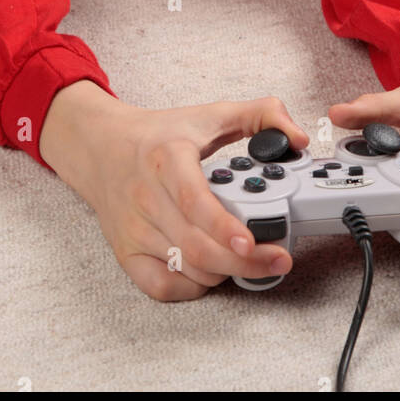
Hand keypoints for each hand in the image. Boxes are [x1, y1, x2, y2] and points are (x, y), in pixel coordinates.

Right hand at [76, 95, 309, 301]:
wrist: (101, 147)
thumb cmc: (159, 135)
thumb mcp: (210, 114)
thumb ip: (261, 115)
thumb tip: (298, 137)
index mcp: (167, 158)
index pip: (194, 201)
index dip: (224, 227)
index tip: (251, 242)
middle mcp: (147, 196)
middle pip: (197, 246)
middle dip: (244, 262)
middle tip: (277, 260)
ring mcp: (135, 228)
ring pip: (187, 267)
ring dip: (225, 272)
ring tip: (247, 259)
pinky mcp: (126, 251)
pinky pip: (162, 285)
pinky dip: (193, 286)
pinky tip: (210, 271)